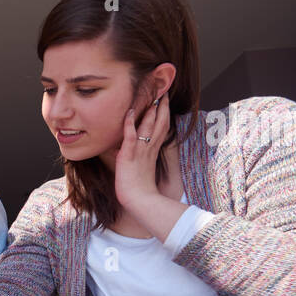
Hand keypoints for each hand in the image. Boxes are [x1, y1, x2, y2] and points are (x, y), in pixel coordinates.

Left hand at [113, 92, 170, 210]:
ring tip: (153, 96)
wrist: (140, 202)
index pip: (161, 129)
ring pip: (148, 127)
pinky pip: (130, 137)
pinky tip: (130, 112)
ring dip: (151, 111)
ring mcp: (140, 151)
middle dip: (162, 108)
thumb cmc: (139, 190)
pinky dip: (130, 124)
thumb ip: (140, 159)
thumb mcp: (141, 170)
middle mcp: (148, 149)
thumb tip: (131, 150)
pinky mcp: (129, 155)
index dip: (164, 115)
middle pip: (160, 124)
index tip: (166, 102)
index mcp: (152, 152)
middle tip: (164, 93)